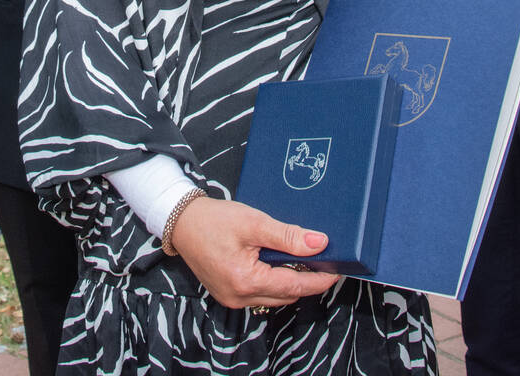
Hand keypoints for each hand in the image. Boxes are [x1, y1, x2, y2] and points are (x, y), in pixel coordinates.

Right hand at [168, 197, 339, 309]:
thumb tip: (320, 243)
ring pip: (275, 296)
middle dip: (307, 280)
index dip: (319, 279)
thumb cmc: (214, 220)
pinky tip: (279, 263)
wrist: (181, 222)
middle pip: (287, 294)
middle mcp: (239, 297)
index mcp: (245, 281)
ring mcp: (232, 299)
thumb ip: (288, 236)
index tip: (339, 270)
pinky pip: (260, 294)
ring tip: (303, 259)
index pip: (295, 285)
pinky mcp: (228, 294)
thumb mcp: (254, 222)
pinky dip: (274, 281)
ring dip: (290, 281)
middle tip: (324, 261)